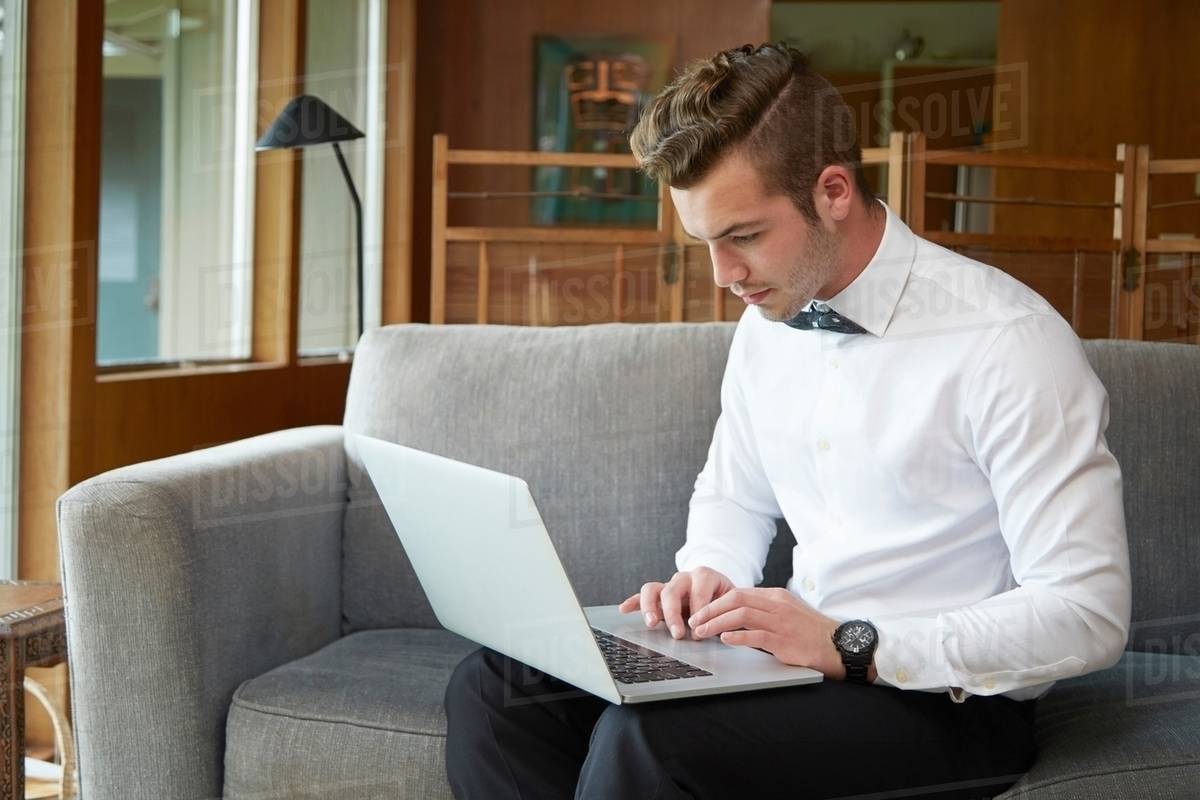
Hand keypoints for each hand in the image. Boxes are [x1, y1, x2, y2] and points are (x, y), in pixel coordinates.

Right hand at [617, 567, 735, 639]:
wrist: (722, 591)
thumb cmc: (727, 601)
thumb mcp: (732, 604)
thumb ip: (726, 615)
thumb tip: (719, 632)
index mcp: (705, 575)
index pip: (699, 590)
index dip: (699, 611)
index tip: (699, 632)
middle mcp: (684, 578)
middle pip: (673, 590)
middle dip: (674, 614)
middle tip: (677, 634)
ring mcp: (669, 585)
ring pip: (653, 589)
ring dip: (650, 606)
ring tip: (651, 623)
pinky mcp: (659, 594)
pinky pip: (643, 595)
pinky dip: (633, 602)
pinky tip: (624, 609)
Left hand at [687, 587, 846, 678]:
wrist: (842, 646)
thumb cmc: (813, 633)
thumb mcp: (788, 614)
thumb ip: (765, 612)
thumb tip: (736, 615)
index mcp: (776, 597)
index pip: (739, 592)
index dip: (715, 602)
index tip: (700, 612)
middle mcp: (778, 605)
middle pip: (736, 599)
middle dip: (710, 609)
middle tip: (694, 621)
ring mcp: (782, 622)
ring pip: (741, 614)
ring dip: (716, 623)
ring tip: (701, 632)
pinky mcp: (785, 641)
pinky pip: (756, 635)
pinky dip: (737, 637)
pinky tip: (724, 640)